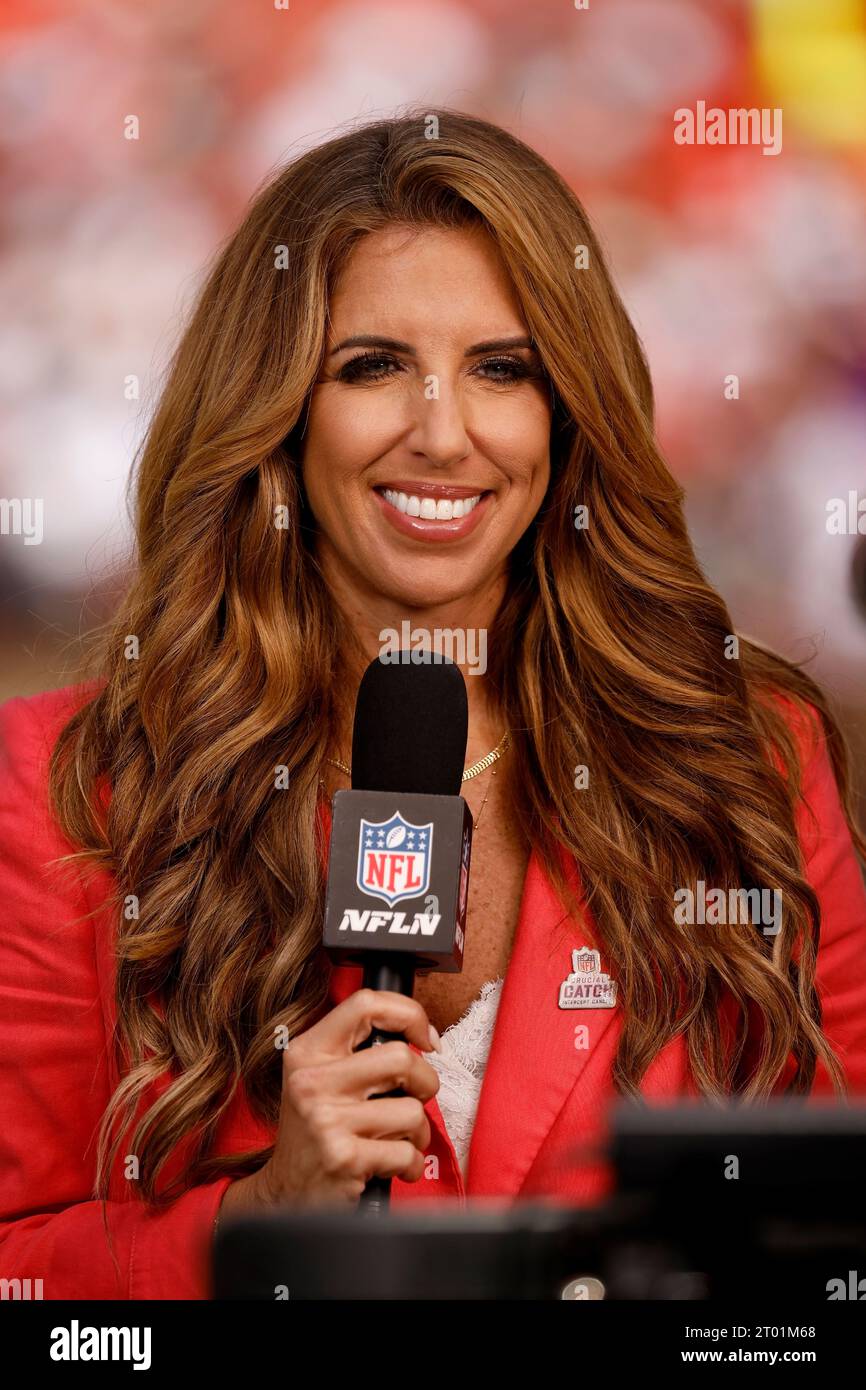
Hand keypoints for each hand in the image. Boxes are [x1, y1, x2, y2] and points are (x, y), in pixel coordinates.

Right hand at [219, 989, 440, 1215]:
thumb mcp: (318, 1076)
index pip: (365, 1004)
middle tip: (414, 1097)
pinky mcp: (344, 1158)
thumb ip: (357, 1050)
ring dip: (418, 1132)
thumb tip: (423, 1038)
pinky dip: (411, 1164)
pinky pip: (407, 1153)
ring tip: (396, 1139)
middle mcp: (312, 1081)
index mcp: (308, 1051)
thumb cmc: (314, 1130)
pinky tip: (391, 1166)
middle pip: (401, 1058)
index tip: (424, 1039)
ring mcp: (327, 1120)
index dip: (408, 1015)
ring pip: (413, 1111)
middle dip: (425, 1082)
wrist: (284, 1192)